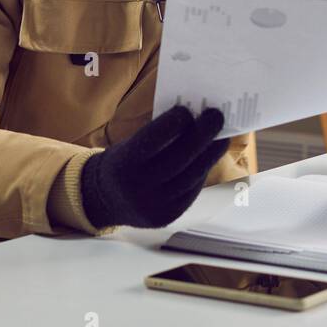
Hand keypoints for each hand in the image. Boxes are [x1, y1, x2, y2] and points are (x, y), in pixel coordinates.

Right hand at [80, 105, 228, 228]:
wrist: (104, 200)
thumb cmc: (124, 162)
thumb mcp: (129, 145)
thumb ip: (157, 135)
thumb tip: (194, 118)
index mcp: (124, 162)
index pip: (155, 138)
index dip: (175, 122)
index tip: (187, 110)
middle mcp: (139, 186)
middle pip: (180, 157)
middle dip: (203, 134)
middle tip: (216, 116)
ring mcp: (155, 205)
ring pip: (192, 176)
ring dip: (210, 154)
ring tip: (221, 138)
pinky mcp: (168, 216)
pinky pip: (192, 191)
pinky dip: (202, 172)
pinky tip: (208, 158)